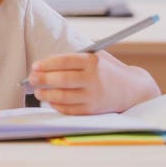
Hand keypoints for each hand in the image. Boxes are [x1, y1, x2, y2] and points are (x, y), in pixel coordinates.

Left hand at [28, 51, 160, 114]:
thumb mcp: (97, 57)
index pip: (65, 61)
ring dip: (47, 95)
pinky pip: (70, 110)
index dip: (47, 64)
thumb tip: (44, 65)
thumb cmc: (108, 70)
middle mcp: (94, 79)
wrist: (134, 89)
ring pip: (64, 96)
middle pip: (63, 80)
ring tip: (38, 92)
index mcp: (93, 62)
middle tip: (31, 79)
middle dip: (43, 79)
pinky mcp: (94, 110)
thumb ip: (75, 58)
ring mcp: (94, 96)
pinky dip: (57, 106)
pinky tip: (50, 101)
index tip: (35, 66)